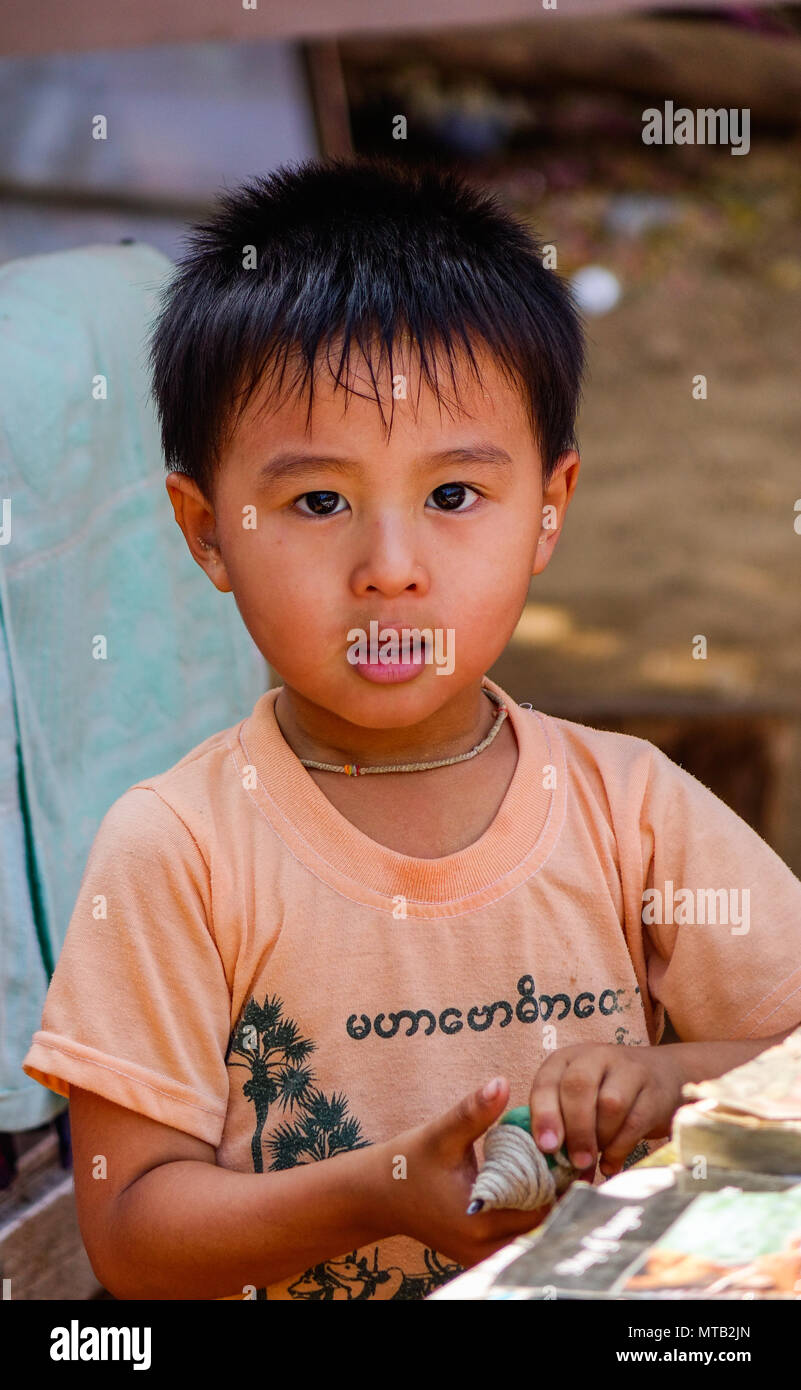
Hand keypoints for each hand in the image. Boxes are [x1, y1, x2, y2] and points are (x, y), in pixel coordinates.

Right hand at [380, 1076, 552, 1268]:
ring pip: (532, 1233)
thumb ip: (474, 1111)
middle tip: (563, 1157)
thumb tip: (501, 1083)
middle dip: (554, 1191)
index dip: (556, 1177)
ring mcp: (481, 1257)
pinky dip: (528, 1213)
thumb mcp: (442, 1133)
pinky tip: (529, 1185)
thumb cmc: (409, 1162)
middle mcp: (482, 1248)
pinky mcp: (480, 1255)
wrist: (381, 1194)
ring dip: (543, 1203)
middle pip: (542, 1223)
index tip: (561, 1149)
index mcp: (477, 1221)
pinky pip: (517, 1237)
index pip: (540, 1205)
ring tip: (549, 1170)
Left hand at [528, 1044, 685, 1178]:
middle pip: (579, 1086)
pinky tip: (611, 1163)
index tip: (547, 1147)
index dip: (544, 1115)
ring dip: (600, 1138)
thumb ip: (561, 1126)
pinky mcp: (654, 1092)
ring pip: (610, 1103)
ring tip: (595, 1156)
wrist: (663, 1074)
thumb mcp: (576, 1098)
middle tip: (577, 1161)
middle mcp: (596, 1057)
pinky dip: (620, 1148)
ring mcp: (628, 1070)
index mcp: (567, 1059)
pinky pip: (635, 1122)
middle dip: (575, 1129)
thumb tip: (553, 1170)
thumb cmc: (605, 1092)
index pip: (547, 1081)